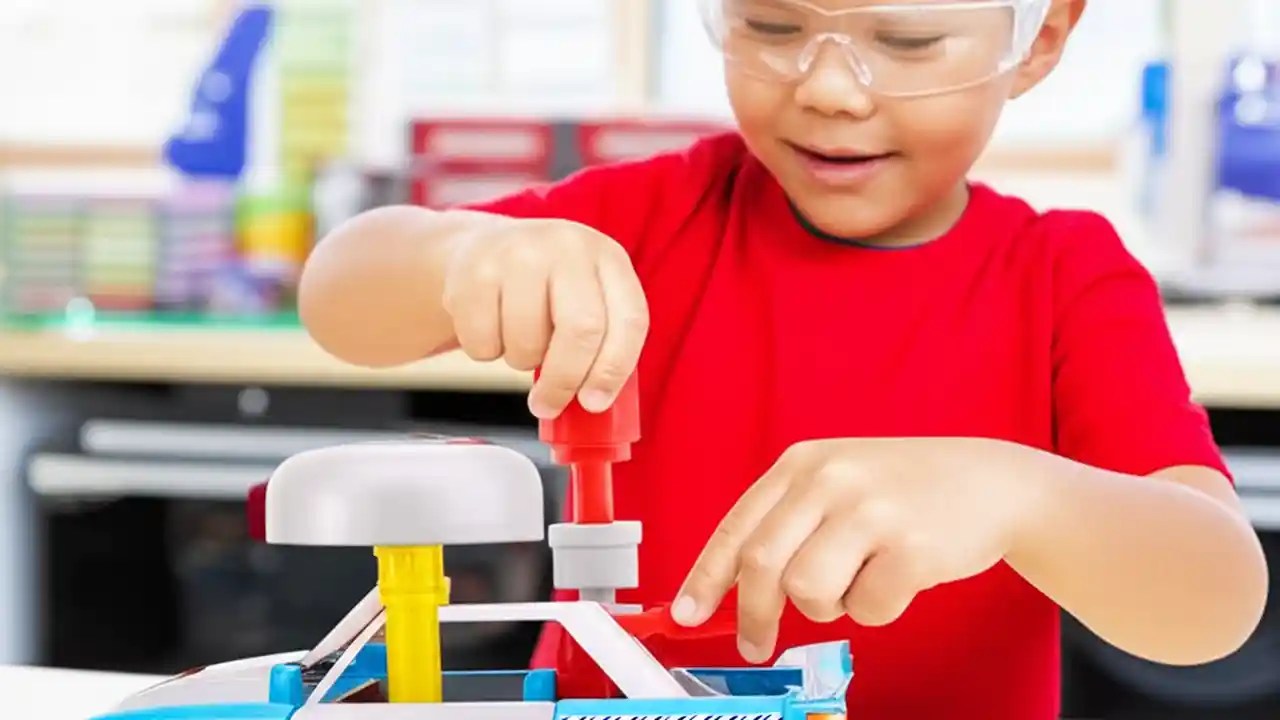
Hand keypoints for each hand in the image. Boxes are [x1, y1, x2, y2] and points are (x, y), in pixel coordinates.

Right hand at [441, 217, 648, 418]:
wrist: (486, 248)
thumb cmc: (545, 290)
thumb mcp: (585, 300)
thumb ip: (599, 345)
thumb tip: (592, 404)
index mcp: (609, 258)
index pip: (629, 321)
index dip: (613, 370)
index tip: (593, 404)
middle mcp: (569, 246)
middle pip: (581, 330)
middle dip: (565, 381)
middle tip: (547, 406)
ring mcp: (521, 252)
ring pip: (526, 340)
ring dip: (521, 361)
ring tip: (520, 339)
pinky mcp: (475, 268)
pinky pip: (482, 340)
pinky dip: (484, 351)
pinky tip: (490, 323)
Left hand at [672, 437, 1046, 662]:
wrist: (992, 482)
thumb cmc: (902, 492)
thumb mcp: (836, 483)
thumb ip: (786, 523)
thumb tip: (730, 586)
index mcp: (802, 463)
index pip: (737, 527)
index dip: (706, 577)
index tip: (685, 615)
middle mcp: (831, 479)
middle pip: (763, 566)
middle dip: (754, 615)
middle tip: (756, 644)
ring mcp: (872, 511)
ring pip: (810, 592)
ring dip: (828, 607)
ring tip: (857, 582)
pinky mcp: (912, 547)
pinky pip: (867, 610)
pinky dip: (877, 609)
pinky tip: (898, 579)